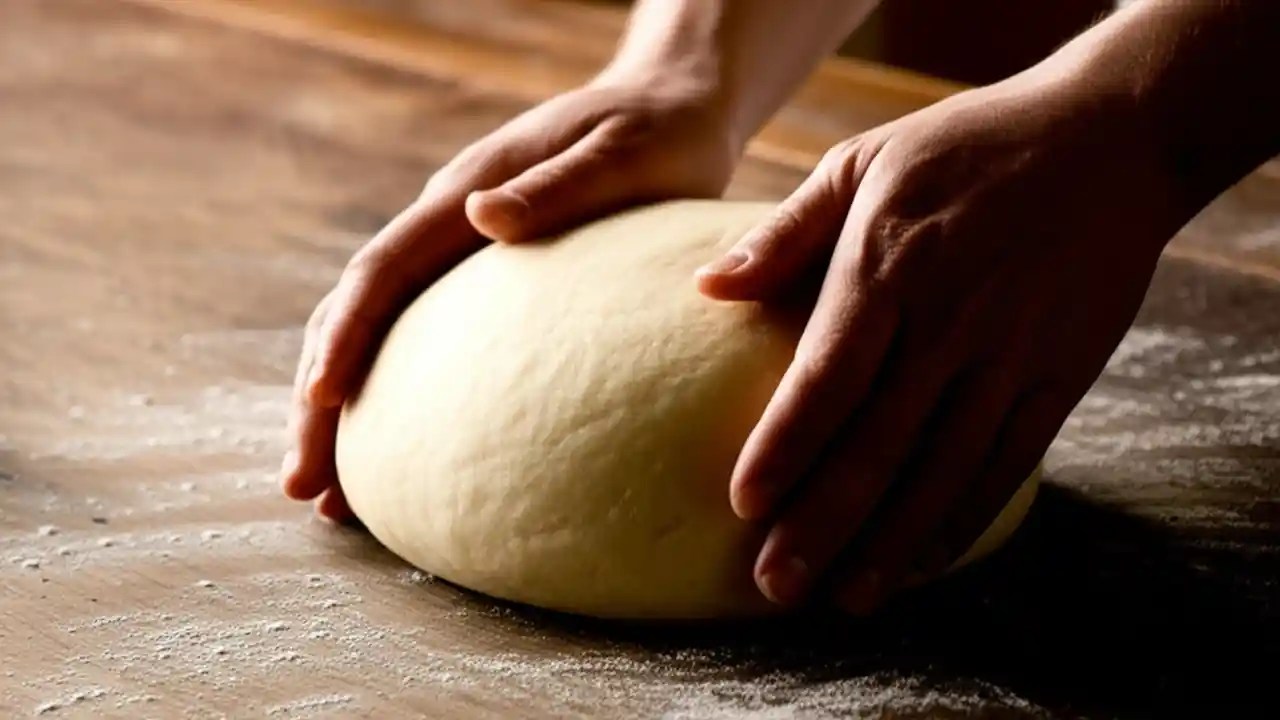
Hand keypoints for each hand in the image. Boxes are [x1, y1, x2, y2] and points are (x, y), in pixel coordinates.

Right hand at [283, 70, 739, 519]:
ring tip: (327, 497)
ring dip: (344, 409)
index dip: (346, 335)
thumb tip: (480, 216)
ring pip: (380, 331)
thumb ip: (557, 186)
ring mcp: (460, 250)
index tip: (323, 401)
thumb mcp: (621, 155)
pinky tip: (400, 456)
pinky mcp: (485, 276)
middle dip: (320, 398)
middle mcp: (447, 221)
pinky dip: (397, 396)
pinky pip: (423, 339)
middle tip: (300, 483)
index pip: (384, 269)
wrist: (670, 106)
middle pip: (358, 311)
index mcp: (467, 190)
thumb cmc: (658, 133)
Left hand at [696, 68, 1194, 611]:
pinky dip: (962, 520)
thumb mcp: (863, 161)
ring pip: (943, 470)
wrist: (1109, 138)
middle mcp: (950, 322)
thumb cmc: (965, 147)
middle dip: (823, 521)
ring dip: (890, 542)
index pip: (828, 374)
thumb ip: (787, 232)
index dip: (786, 444)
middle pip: (879, 442)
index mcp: (889, 266)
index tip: (742, 503)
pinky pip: (1006, 465)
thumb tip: (708, 288)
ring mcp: (1010, 356)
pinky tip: (920, 562)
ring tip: (842, 598)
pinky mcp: (1058, 377)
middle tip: (775, 585)